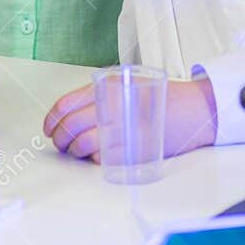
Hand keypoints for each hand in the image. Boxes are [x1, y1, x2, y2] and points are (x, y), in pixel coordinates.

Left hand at [42, 77, 217, 162]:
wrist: (194, 109)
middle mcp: (113, 104)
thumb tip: (72, 115)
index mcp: (108, 86)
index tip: (49, 129)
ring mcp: (122, 126)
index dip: (52, 120)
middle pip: (69, 126)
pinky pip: (101, 157)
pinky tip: (99, 156)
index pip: (66, 104)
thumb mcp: (128, 84)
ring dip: (75, 151)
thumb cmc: (161, 98)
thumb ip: (102, 95)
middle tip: (62, 143)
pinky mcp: (133, 147)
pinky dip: (94, 159)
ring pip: (81, 143)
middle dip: (59, 139)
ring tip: (80, 152)